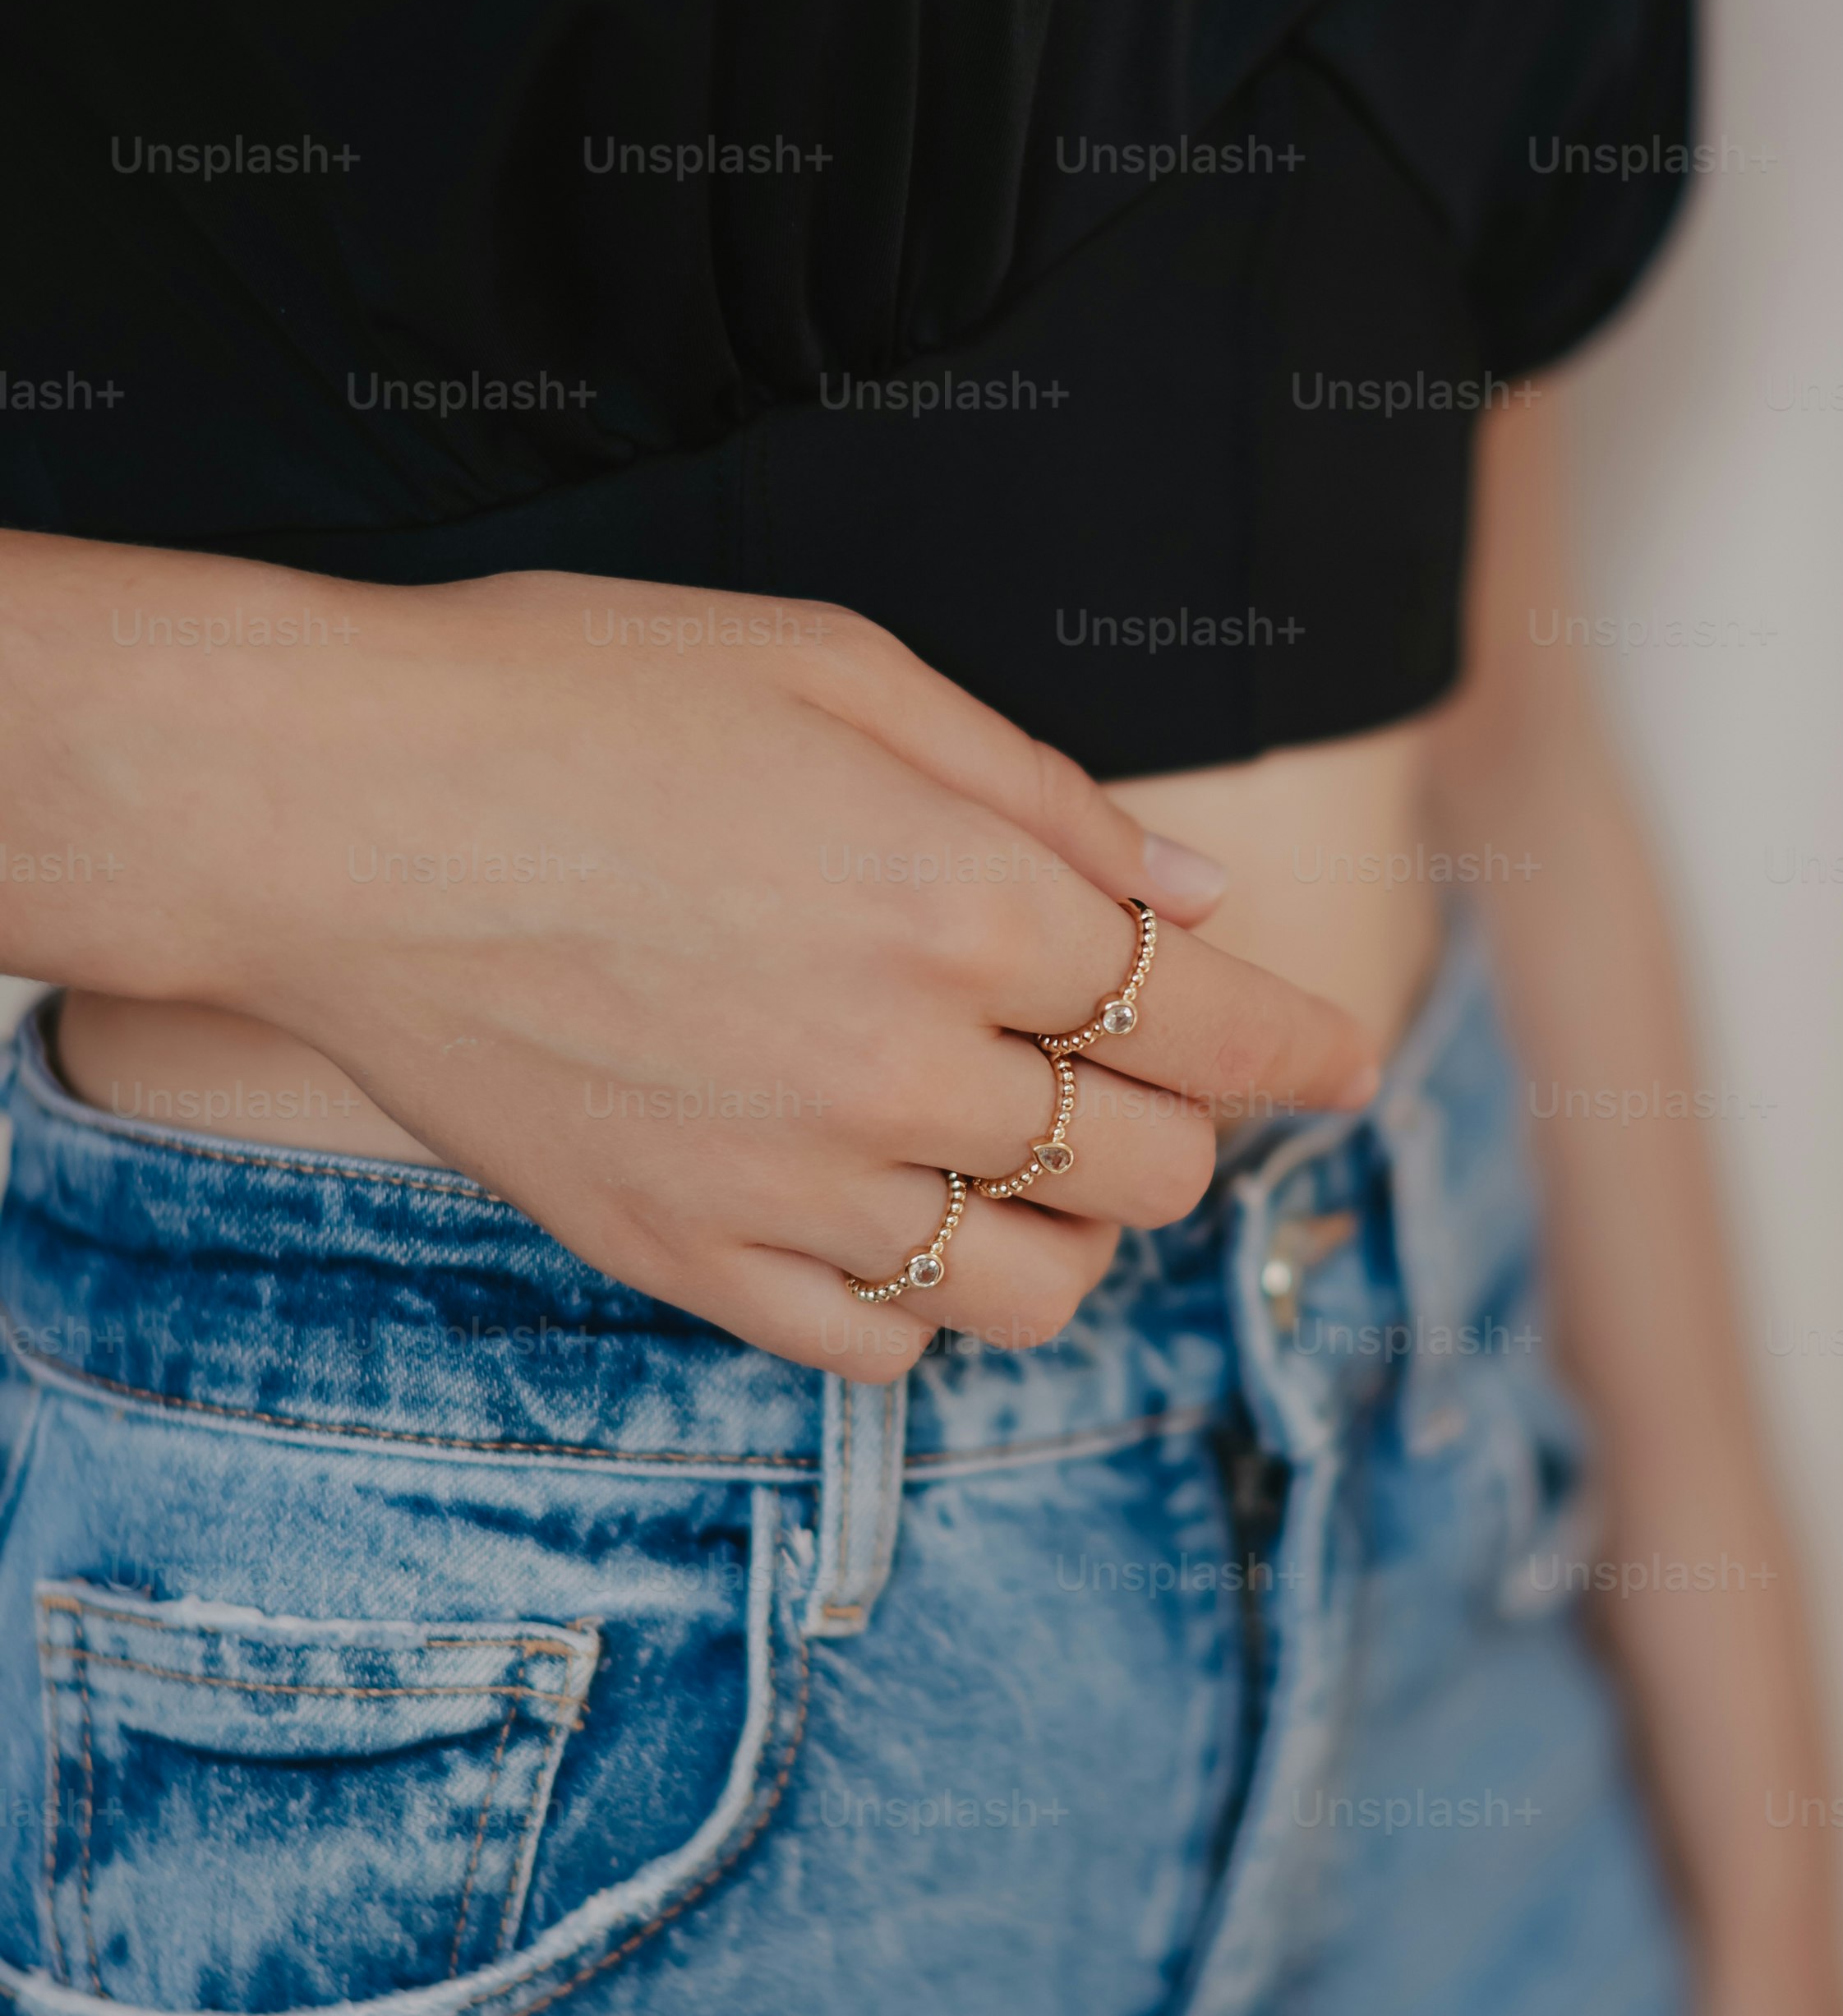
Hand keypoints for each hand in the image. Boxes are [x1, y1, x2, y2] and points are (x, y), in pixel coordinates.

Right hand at [215, 569, 1376, 1376]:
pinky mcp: (684, 1259)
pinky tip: (890, 1215)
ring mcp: (792, 1185)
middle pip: (1148, 1172)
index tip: (1338, 1058)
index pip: (1219, 1025)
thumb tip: (1201, 901)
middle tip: (1129, 1069)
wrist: (331, 808)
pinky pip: (879, 1349)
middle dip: (1176, 1121)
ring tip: (1017, 1156)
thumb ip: (1046, 797)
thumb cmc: (580, 696)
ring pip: (1036, 1292)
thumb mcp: (840, 665)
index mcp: (968, 902)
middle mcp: (905, 1068)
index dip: (1306, 1047)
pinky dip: (923, 1303)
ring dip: (1068, 1232)